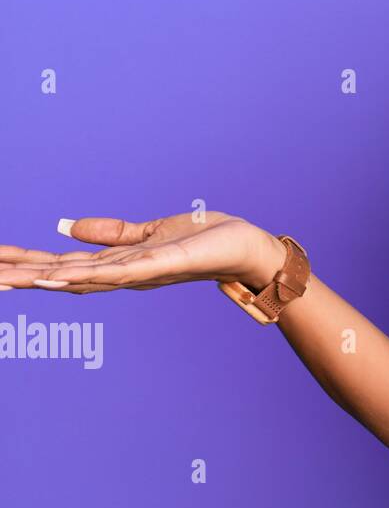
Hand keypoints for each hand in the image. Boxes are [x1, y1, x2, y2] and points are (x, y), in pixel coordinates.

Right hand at [0, 212, 285, 294]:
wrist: (246, 248)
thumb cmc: (203, 241)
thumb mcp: (148, 233)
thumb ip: (110, 233)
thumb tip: (65, 227)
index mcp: (116, 265)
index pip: (60, 265)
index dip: (24, 263)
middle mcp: (123, 274)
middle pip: (61, 276)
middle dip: (20, 275)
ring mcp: (142, 272)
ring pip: (82, 278)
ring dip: (44, 279)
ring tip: (7, 280)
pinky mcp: (164, 264)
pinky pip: (120, 271)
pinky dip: (88, 275)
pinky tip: (59, 277)